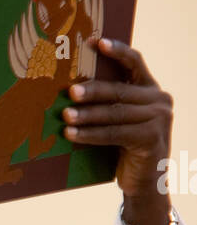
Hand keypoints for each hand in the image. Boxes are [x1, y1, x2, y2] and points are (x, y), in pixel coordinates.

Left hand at [62, 38, 172, 224]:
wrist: (145, 182)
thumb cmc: (125, 147)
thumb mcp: (119, 119)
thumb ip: (108, 101)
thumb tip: (69, 88)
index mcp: (151, 88)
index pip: (135, 62)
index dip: (116, 50)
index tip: (94, 42)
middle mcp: (159, 100)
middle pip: (119, 91)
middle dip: (92, 91)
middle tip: (69, 91)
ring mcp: (159, 120)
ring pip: (115, 113)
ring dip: (86, 115)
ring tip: (64, 116)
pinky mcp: (151, 139)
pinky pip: (115, 134)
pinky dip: (90, 135)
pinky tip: (71, 136)